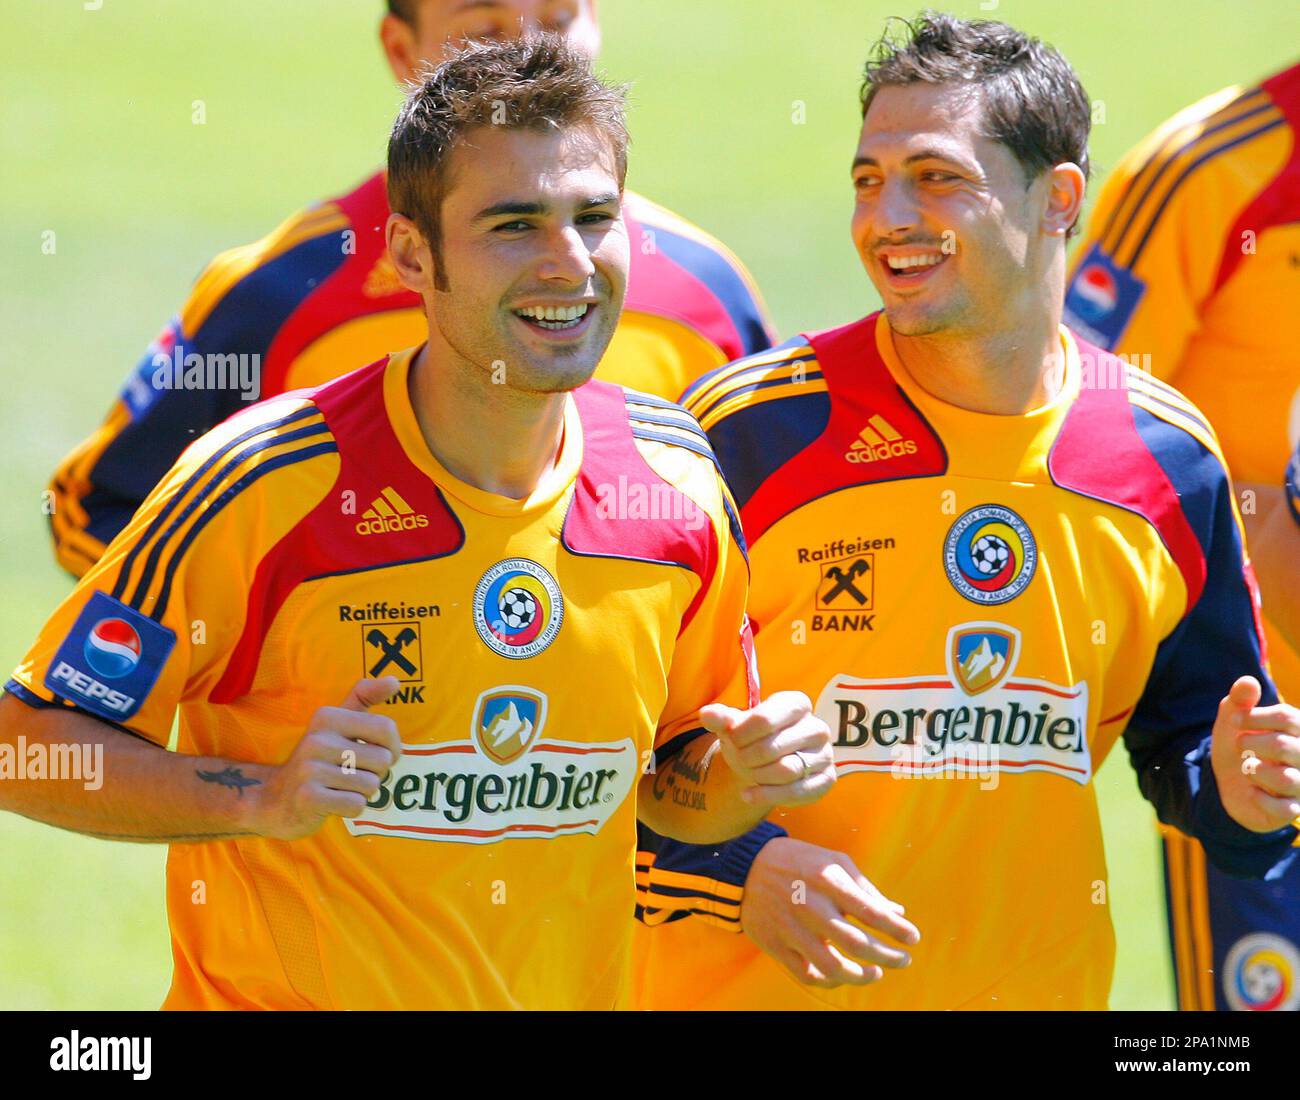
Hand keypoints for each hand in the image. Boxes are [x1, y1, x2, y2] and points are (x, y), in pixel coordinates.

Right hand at [253, 677, 402, 840]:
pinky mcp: (309, 798)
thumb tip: (395, 680)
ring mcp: (310, 769)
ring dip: (362, 792)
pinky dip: (351, 808)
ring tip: (339, 787)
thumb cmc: (319, 759)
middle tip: (350, 774)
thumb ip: (363, 698)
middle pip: (382, 760)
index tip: (378, 754)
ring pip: (371, 785)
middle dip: (376, 773)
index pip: (386, 728)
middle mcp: (317, 739)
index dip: (393, 747)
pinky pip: (357, 805)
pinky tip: (332, 801)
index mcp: (327, 716)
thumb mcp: (336, 723)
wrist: (276, 800)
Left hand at [699, 691, 834, 810]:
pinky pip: (797, 791)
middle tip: (739, 759)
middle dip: (747, 757)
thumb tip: (706, 714)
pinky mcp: (826, 780)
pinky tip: (748, 795)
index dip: (740, 734)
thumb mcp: (733, 726)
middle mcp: (817, 727)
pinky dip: (767, 796)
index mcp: (797, 704)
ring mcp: (825, 755)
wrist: (762, 763)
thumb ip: (721, 718)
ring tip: (748, 774)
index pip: (764, 719)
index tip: (730, 739)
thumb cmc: (750, 738)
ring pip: (787, 770)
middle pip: (773, 747)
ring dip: (758, 776)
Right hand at [741, 837, 919, 987]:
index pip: (872, 912)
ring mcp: (791, 928)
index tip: (913, 938)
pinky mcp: (775, 945)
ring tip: (877, 973)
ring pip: (834, 966)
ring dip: (862, 976)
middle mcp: (811, 905)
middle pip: (858, 944)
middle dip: (888, 956)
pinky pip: (807, 974)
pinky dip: (830, 981)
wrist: (745, 868)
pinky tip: (843, 975)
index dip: (897, 930)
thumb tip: (897, 912)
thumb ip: (865, 887)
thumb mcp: (834, 860)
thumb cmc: (799, 861)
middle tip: (903, 960)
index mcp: (828, 880)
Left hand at [1211, 676, 1299, 831]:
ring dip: (1257, 772)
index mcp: (1297, 730)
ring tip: (1247, 767)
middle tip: (1240, 744)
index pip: (1287, 718)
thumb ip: (1240, 700)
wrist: (1229, 781)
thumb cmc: (1239, 744)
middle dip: (1252, 743)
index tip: (1234, 719)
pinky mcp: (1292, 809)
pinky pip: (1284, 809)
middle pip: (1284, 746)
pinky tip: (1251, 791)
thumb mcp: (1234, 719)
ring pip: (1287, 779)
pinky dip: (1261, 799)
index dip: (1255, 717)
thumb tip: (1247, 682)